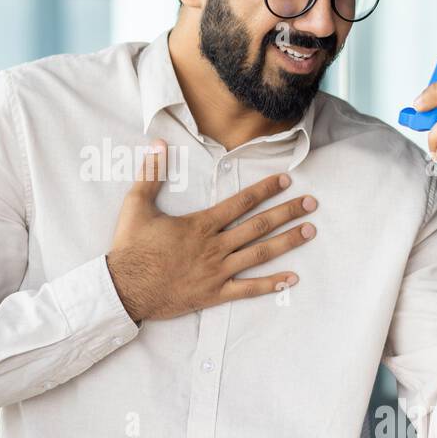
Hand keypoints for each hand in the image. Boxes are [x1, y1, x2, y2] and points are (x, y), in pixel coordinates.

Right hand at [106, 140, 316, 322]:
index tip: (285, 180)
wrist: (125, 288)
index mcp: (200, 224)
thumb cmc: (131, 247)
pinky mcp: (215, 293)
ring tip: (310, 231)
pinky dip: (271, 284)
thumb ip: (150, 174)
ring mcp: (217, 271)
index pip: (240, 202)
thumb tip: (158, 144)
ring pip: (260, 254)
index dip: (265, 190)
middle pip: (259, 226)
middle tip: (312, 203)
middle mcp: (215, 246)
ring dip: (287, 242)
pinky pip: (248, 289)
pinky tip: (292, 278)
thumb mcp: (136, 205)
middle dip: (288, 212)